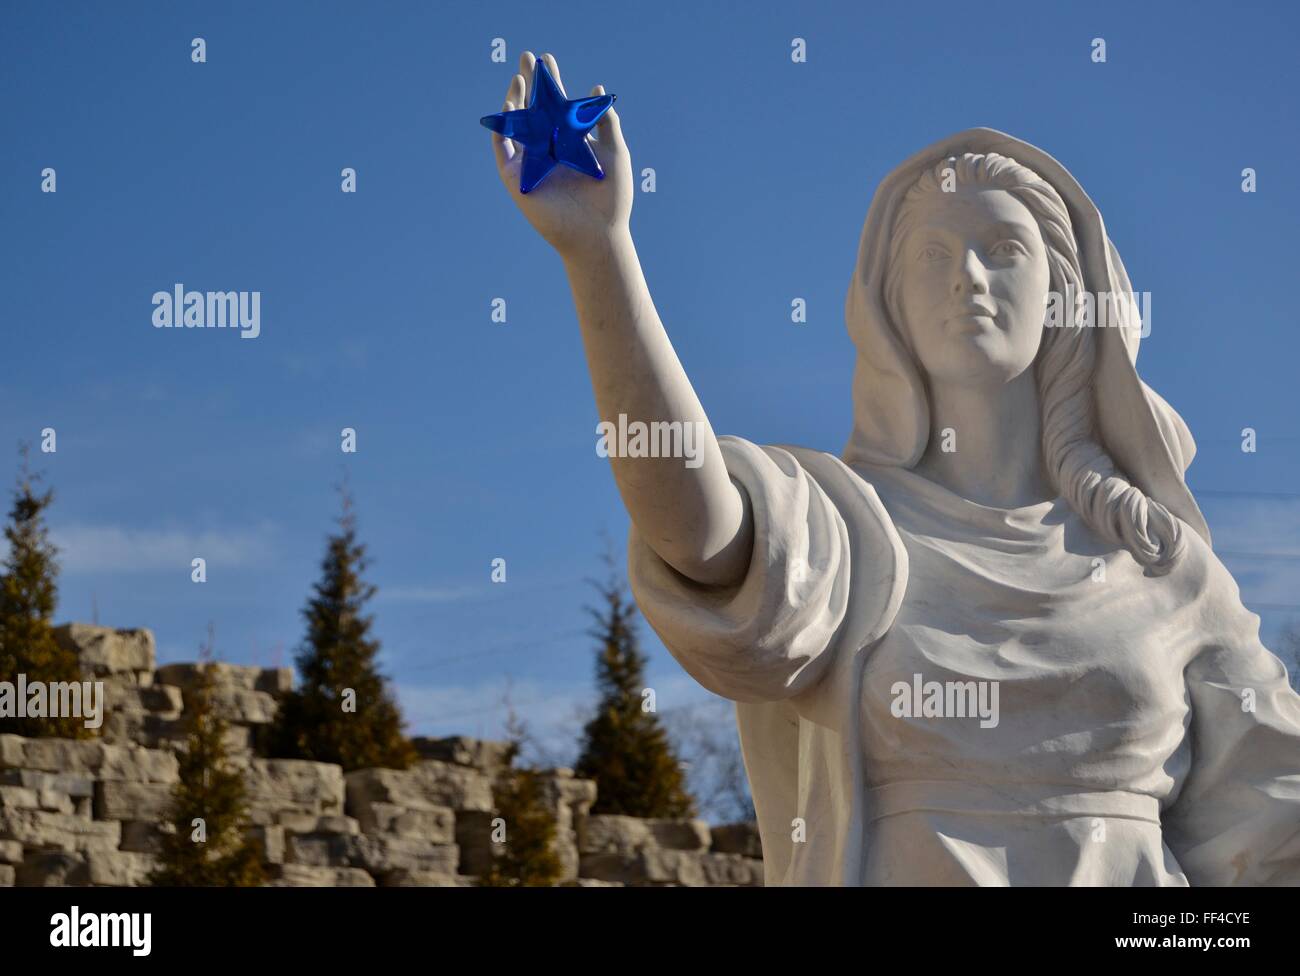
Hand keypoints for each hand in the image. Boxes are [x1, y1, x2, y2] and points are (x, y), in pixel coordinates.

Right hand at [489, 52, 632, 261]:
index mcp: (570, 142)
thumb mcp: (614, 151)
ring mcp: (532, 163)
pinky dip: (503, 126)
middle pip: (533, 109)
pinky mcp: (517, 178)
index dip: (551, 83)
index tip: (547, 60)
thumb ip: (605, 122)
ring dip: (514, 99)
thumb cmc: (611, 197)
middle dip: (529, 83)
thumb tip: (597, 89)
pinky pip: (504, 148)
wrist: (597, 232)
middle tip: (527, 57)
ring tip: (520, 75)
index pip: (556, 106)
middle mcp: (549, 150)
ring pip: (516, 125)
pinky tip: (510, 105)